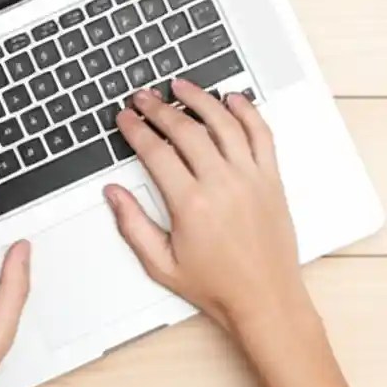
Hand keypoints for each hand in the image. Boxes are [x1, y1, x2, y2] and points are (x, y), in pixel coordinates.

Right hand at [105, 79, 310, 338]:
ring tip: (181, 86)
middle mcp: (222, 185)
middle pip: (185, 129)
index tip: (125, 118)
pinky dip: (247, 112)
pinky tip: (232, 99)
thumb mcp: (161, 265)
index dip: (136, 129)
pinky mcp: (272, 180)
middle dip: (159, 108)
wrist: (265, 300)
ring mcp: (250, 178)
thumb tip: (114, 194)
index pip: (155, 152)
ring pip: (224, 123)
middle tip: (143, 97)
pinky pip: (261, 134)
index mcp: (190, 204)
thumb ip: (133, 225)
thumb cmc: (217, 286)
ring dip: (200, 99)